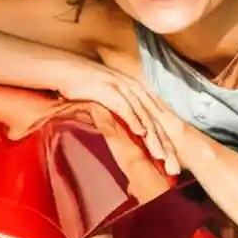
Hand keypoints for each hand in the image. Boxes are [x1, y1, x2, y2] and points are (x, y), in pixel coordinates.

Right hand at [54, 61, 182, 175]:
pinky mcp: (110, 90)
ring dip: (153, 137)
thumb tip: (128, 133)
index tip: (174, 164)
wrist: (63, 68)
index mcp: (137, 93)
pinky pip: (125, 107)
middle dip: (166, 146)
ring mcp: (123, 89)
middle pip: (156, 121)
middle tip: (174, 168)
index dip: (167, 143)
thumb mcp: (107, 100)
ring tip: (161, 156)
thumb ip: (119, 114)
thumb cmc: (82, 86)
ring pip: (144, 117)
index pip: (157, 121)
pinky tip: (141, 134)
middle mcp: (135, 90)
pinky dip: (134, 120)